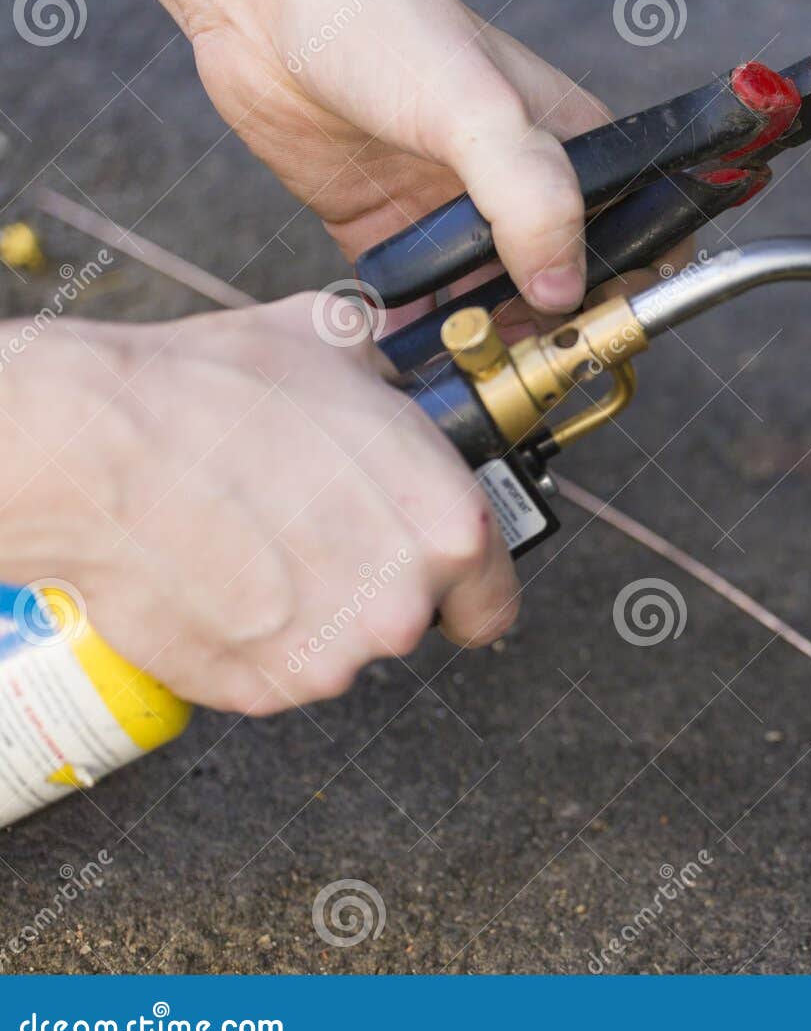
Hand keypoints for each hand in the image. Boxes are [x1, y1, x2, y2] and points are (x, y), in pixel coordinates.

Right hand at [0, 297, 517, 713]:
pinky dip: (252, 638)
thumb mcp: (336, 343)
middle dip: (373, 583)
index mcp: (448, 528)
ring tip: (256, 543)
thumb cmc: (214, 393)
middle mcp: (403, 605)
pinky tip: (221, 576)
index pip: (493, 599)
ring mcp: (330, 656)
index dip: (466, 584)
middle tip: (315, 531)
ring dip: (311, 611)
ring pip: (340, 646)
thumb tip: (395, 370)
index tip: (439, 577)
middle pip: (410, 619)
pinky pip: (274, 670)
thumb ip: (390, 377)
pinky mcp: (260, 687)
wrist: (97, 448)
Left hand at [91, 0, 610, 326]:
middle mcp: (522, 190)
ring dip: (485, 349)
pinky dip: (417, 341)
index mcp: (572, 150)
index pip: (641, 234)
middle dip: (553, 337)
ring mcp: (457, 218)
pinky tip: (408, 354)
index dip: (634, 288)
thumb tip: (563, 291)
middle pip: (569, 290)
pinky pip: (418, 310)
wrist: (261, 4)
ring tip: (465, 371)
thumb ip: (532, 201)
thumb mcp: (477, 110)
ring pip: (494, 310)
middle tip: (520, 365)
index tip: (600, 330)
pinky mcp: (393, 236)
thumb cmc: (381, 24)